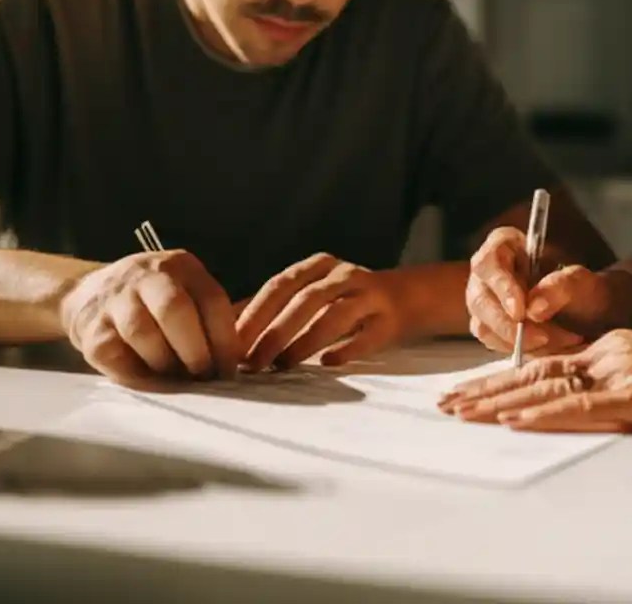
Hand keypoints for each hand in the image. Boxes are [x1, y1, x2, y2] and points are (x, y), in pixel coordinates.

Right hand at [59, 250, 244, 384]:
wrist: (88, 294)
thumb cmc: (153, 302)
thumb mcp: (186, 291)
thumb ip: (212, 317)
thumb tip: (245, 358)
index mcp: (180, 266)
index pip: (211, 299)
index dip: (225, 339)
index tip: (231, 368)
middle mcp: (146, 276)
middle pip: (175, 311)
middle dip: (196, 351)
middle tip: (204, 376)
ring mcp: (114, 300)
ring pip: (144, 334)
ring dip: (167, 365)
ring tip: (179, 380)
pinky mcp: (91, 329)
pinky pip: (118, 358)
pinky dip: (140, 377)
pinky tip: (154, 383)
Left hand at [236, 253, 407, 369]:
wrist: (407, 297)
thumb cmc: (345, 299)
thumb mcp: (311, 292)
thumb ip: (273, 307)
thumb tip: (224, 328)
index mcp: (317, 266)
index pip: (279, 285)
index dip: (255, 313)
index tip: (232, 342)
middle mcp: (343, 275)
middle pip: (304, 299)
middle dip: (275, 331)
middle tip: (254, 362)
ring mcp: (370, 295)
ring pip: (335, 314)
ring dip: (306, 340)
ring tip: (284, 365)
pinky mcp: (390, 320)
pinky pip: (368, 335)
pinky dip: (347, 349)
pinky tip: (327, 363)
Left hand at [438, 330, 631, 431]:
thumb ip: (617, 379)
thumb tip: (583, 398)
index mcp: (610, 348)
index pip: (545, 363)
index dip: (503, 377)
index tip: (470, 391)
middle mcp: (605, 355)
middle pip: (533, 371)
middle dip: (485, 388)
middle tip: (446, 402)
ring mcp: (617, 373)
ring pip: (545, 386)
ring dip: (498, 401)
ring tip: (462, 412)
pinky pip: (577, 405)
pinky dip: (540, 412)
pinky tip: (512, 420)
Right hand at [467, 228, 631, 355]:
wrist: (591, 315)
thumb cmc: (584, 289)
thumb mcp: (582, 283)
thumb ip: (561, 287)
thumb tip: (533, 308)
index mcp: (505, 245)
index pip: (489, 262)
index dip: (501, 287)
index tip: (520, 312)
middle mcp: (488, 273)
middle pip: (480, 299)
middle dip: (510, 324)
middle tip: (543, 337)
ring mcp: (485, 301)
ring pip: (484, 325)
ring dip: (518, 341)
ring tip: (557, 341)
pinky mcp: (490, 327)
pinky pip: (494, 343)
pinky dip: (519, 350)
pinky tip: (548, 346)